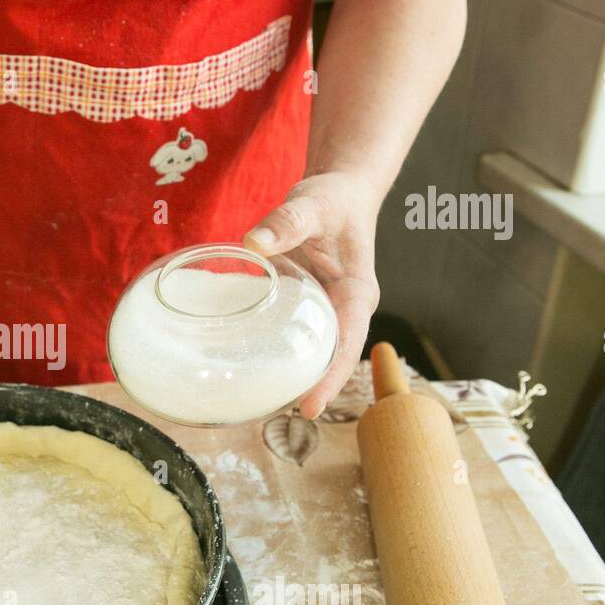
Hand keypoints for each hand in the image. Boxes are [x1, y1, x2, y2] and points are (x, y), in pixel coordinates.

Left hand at [244, 171, 381, 419]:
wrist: (341, 191)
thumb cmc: (333, 200)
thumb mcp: (312, 205)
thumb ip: (286, 223)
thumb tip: (254, 242)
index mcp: (357, 293)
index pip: (347, 345)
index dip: (330, 378)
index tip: (309, 407)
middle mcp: (345, 309)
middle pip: (330, 359)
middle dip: (308, 389)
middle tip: (269, 413)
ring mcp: (327, 310)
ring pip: (312, 352)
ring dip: (291, 376)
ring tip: (256, 401)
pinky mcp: (308, 306)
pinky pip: (294, 335)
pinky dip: (276, 350)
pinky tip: (247, 364)